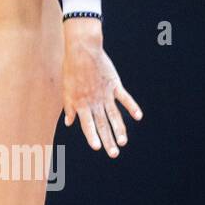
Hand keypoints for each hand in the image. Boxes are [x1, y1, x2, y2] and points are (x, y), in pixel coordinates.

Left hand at [62, 23, 142, 157]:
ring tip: (123, 142)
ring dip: (119, 129)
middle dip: (108, 140)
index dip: (92, 136)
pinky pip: (125, 98)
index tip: (97, 147)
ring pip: (114, 115)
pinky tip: (138, 117)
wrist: (82, 50)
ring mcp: (106, 94)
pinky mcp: (114, 84)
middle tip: (113, 154)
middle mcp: (94, 101)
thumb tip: (69, 122)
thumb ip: (69, 107)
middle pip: (102, 124)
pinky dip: (132, 107)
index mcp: (81, 103)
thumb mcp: (66, 89)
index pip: (87, 124)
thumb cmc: (71, 70)